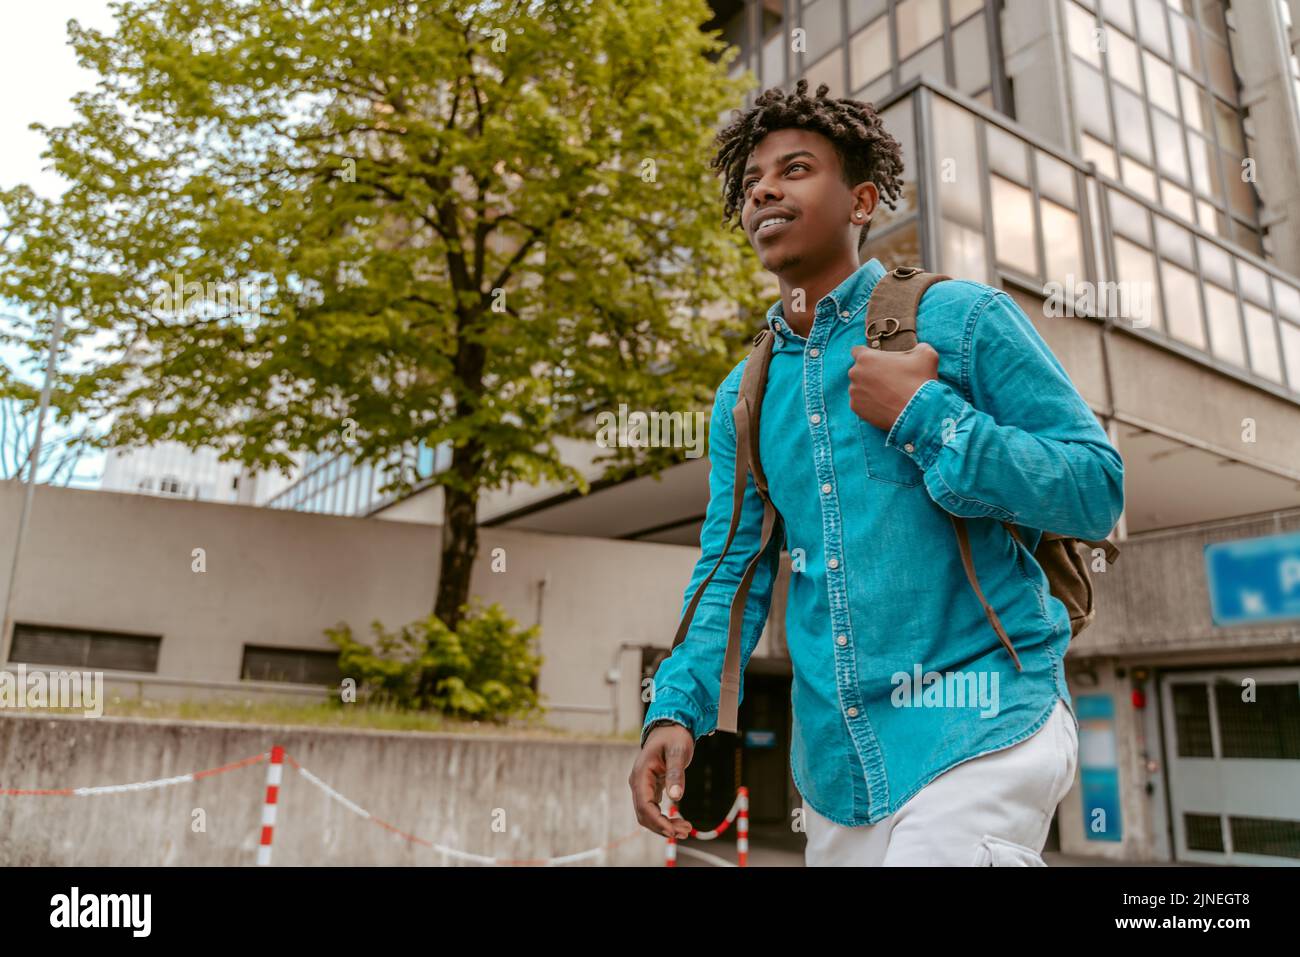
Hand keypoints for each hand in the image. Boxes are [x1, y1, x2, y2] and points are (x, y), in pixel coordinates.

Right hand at [629, 723, 694, 838]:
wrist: (671, 727)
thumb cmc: (674, 737)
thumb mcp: (678, 752)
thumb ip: (676, 773)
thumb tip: (675, 797)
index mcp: (641, 774)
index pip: (644, 805)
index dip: (658, 822)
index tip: (674, 831)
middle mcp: (638, 782)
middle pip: (644, 815)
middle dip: (663, 827)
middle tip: (686, 831)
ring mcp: (642, 786)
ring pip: (648, 814)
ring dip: (664, 825)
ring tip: (686, 829)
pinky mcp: (650, 788)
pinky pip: (653, 809)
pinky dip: (664, 818)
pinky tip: (679, 821)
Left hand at [848, 342, 938, 431]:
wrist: (918, 413)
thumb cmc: (920, 381)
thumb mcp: (926, 355)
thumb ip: (917, 347)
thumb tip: (916, 349)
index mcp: (867, 357)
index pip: (858, 351)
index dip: (868, 354)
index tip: (878, 360)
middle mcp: (855, 374)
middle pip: (860, 370)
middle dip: (871, 373)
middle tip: (889, 379)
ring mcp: (854, 392)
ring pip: (859, 387)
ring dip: (869, 388)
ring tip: (888, 394)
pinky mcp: (856, 408)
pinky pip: (861, 402)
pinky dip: (870, 403)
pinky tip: (884, 405)